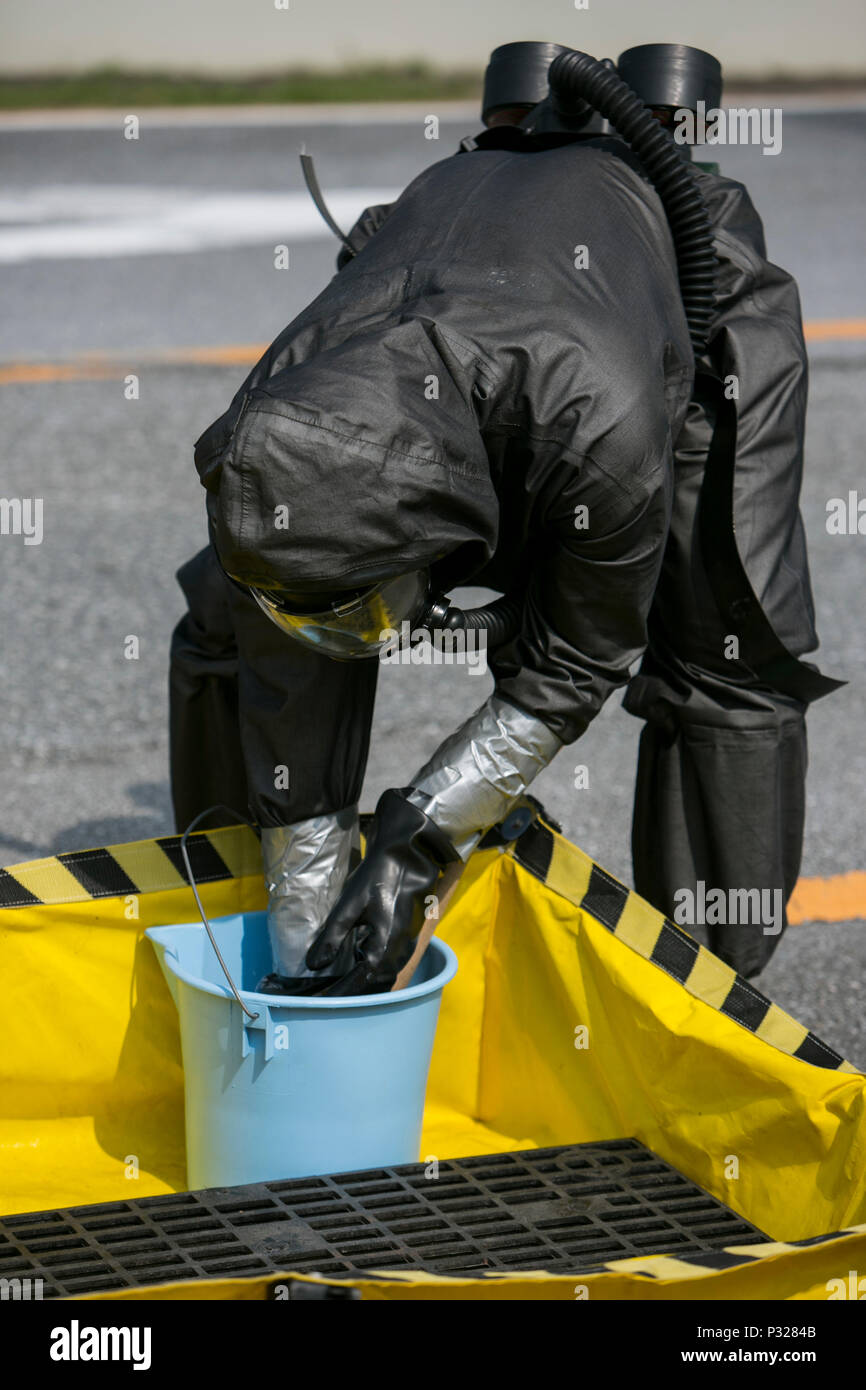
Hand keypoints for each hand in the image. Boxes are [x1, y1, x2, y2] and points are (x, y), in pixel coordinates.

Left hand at [305, 787, 459, 993]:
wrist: (407, 854)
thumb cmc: (377, 877)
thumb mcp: (349, 905)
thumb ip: (332, 937)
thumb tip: (314, 966)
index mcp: (385, 944)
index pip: (361, 981)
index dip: (341, 992)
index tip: (323, 1001)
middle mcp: (400, 949)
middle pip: (377, 984)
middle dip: (355, 993)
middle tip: (330, 996)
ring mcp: (409, 943)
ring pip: (388, 975)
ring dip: (368, 984)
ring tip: (344, 986)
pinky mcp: (410, 936)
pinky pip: (393, 963)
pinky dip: (377, 971)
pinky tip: (363, 966)